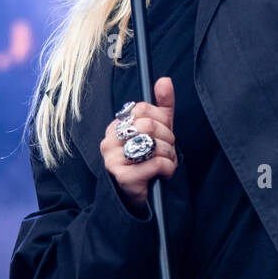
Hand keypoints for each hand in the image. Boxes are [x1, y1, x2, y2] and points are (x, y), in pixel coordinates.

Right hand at [100, 76, 177, 208]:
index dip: (162, 121)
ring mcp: (112, 159)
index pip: (143, 109)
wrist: (140, 197)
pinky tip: (164, 174)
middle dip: (168, 138)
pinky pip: (155, 163)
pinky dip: (168, 168)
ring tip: (165, 163)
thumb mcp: (159, 131)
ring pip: (152, 144)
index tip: (164, 134)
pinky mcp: (122, 177)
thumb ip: (162, 106)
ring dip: (169, 155)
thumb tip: (164, 81)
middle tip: (167, 150)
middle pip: (148, 125)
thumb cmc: (147, 161)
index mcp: (116, 126)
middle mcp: (109, 141)